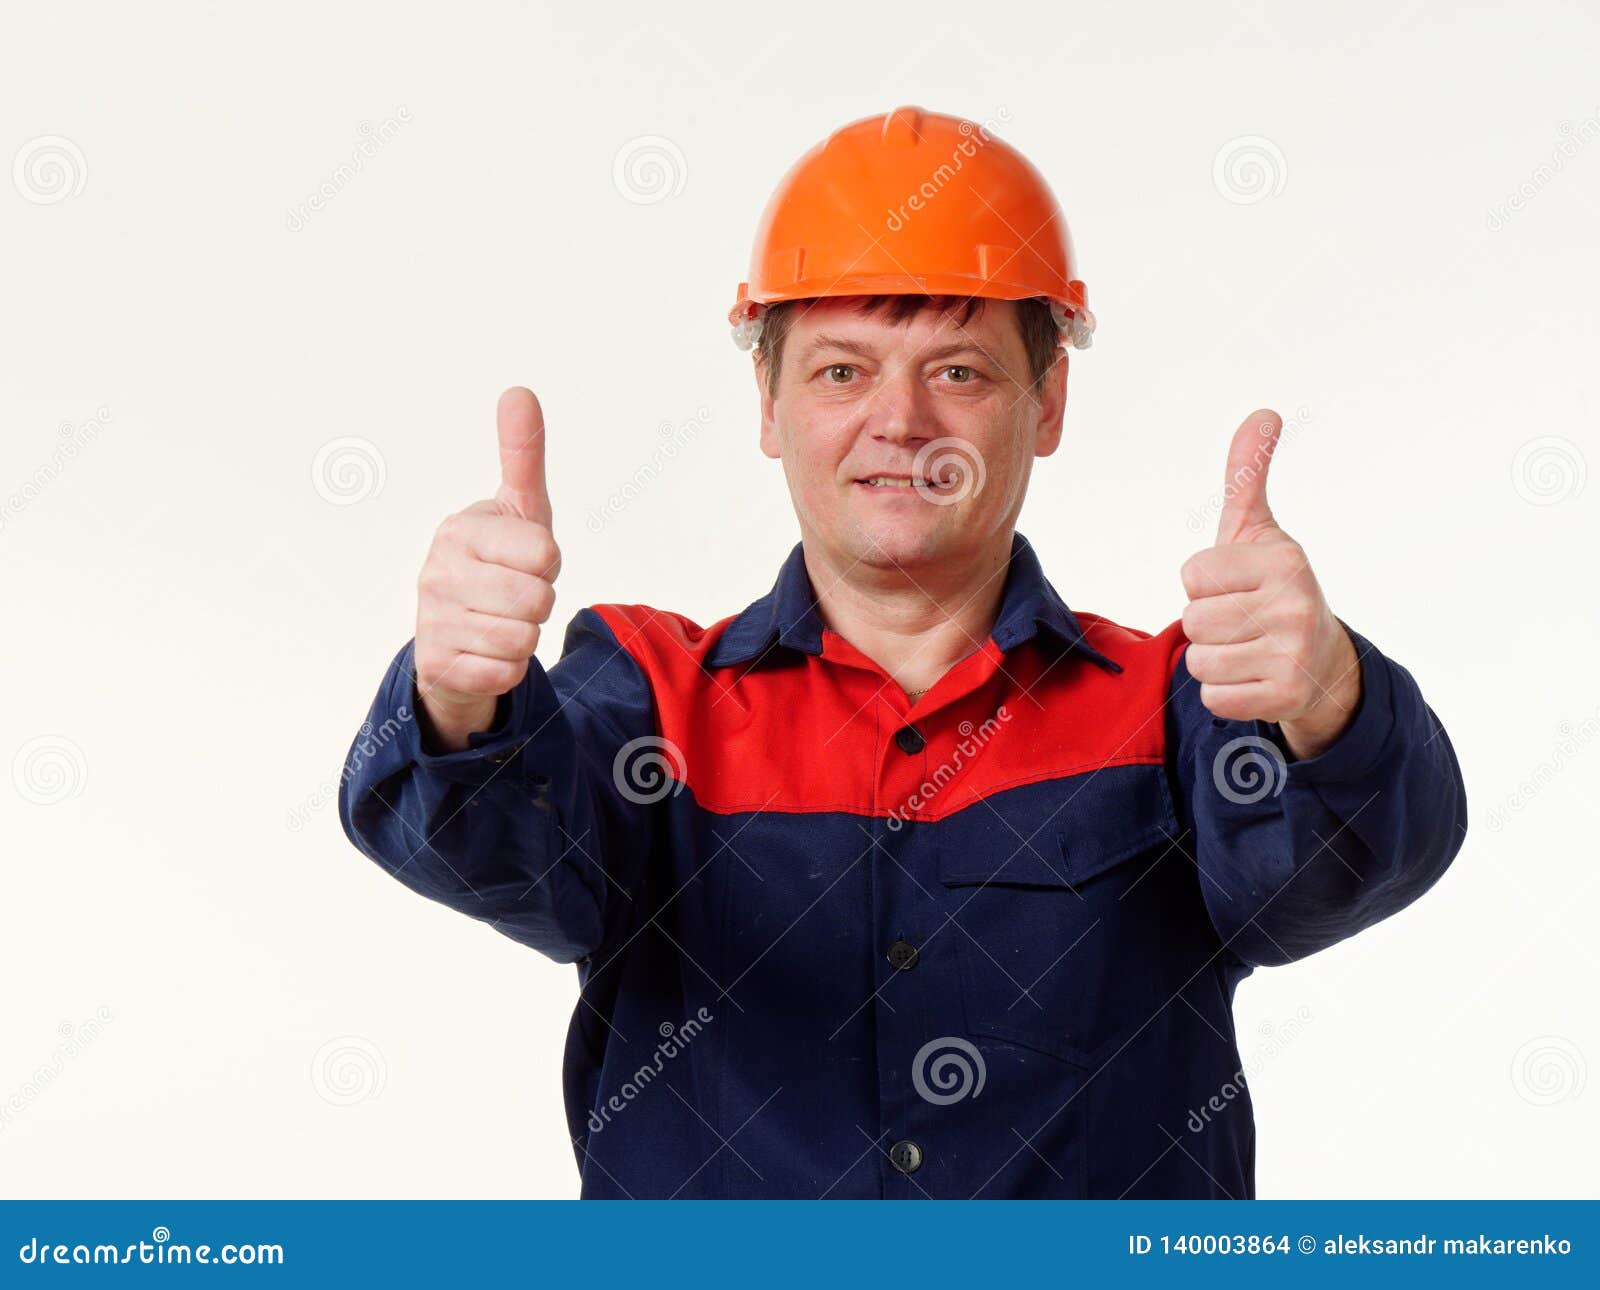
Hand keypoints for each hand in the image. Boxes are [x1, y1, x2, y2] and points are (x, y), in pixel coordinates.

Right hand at [413, 387, 560, 750]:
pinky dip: (508, 667)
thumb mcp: (518, 511)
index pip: (545, 553)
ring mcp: (433, 620)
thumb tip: (520, 391)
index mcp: (460, 529)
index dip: (547, 564)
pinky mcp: (440, 665)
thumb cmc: (497, 566)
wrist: (455, 638)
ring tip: (499, 622)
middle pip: (538, 599)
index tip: (523, 562)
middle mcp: (437, 571)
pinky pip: (507, 672)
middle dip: (539, 602)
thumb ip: (522, 455)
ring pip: (524, 638)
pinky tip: (485, 652)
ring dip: (525, 636)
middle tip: (513, 596)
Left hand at [1179, 409, 1359, 760]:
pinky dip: (1227, 693)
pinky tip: (1256, 678)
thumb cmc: (1275, 592)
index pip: (1191, 576)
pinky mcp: (1284, 697)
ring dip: (1215, 660)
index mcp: (1283, 561)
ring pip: (1199, 661)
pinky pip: (1213, 697)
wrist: (1324, 665)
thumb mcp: (1259, 532)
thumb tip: (1263, 413)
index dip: (1205, 585)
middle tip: (1245, 623)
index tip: (1239, 588)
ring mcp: (1292, 654)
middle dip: (1209, 625)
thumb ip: (1248, 475)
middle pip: (1192, 621)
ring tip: (1250, 649)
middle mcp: (1294, 605)